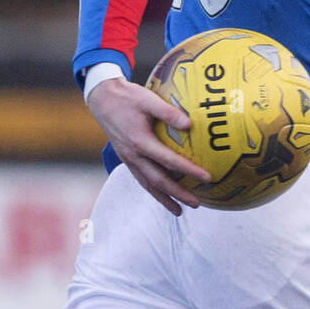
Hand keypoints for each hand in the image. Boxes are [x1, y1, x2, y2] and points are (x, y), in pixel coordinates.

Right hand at [87, 77, 211, 214]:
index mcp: (140, 142)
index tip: (207, 177)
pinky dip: (153, 190)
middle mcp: (133, 155)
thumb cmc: (128, 97)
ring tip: (179, 210)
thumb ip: (169, 113)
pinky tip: (163, 194)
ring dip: (164, 198)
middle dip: (177, 194)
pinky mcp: (126, 158)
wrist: (102, 98)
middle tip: (196, 204)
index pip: (169, 161)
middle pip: (158, 181)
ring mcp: (128, 159)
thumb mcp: (148, 100)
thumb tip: (190, 124)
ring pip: (147, 184)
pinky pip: (140, 179)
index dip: (189, 170)